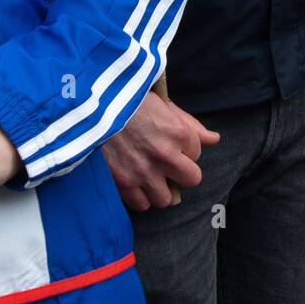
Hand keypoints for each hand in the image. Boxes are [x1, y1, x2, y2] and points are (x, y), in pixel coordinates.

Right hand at [102, 91, 219, 211]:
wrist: (89, 104)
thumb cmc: (126, 99)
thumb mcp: (161, 103)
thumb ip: (189, 123)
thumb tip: (214, 139)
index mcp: (177, 132)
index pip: (196, 152)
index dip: (184, 147)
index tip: (170, 141)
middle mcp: (165, 155)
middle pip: (191, 180)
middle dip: (181, 173)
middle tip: (167, 165)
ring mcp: (144, 171)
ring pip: (166, 198)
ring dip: (159, 188)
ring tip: (149, 175)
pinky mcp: (123, 182)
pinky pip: (141, 204)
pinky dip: (138, 196)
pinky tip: (134, 181)